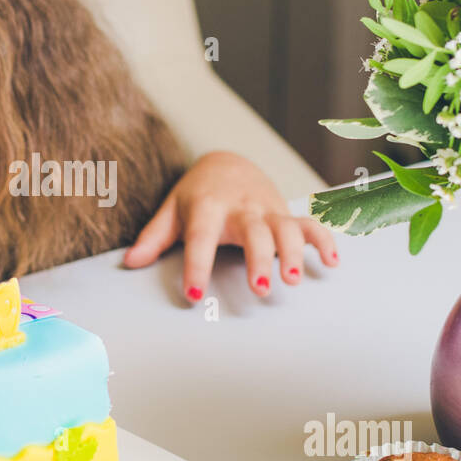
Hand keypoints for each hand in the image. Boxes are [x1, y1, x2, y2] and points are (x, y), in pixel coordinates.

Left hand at [122, 150, 338, 302]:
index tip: (195, 296)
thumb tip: (129, 263)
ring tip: (292, 280)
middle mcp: (241, 208)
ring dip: (293, 253)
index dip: (198, 266)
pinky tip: (332, 263)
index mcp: (208, 208)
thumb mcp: (171, 212)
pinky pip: (310, 225)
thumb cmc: (196, 195)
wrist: (227, 163)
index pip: (201, 238)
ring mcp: (267, 210)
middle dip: (258, 259)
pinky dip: (324, 241)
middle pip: (253, 232)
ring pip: (285, 228)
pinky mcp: (286, 214)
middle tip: (259, 289)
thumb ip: (153, 238)